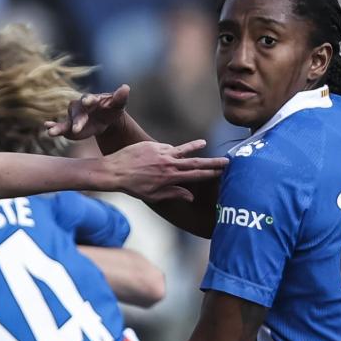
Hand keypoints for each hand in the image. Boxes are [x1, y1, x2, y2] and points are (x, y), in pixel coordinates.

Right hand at [46, 85, 129, 140]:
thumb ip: (120, 97)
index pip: (89, 98)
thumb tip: (126, 88)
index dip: (89, 100)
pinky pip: (62, 128)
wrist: (106, 118)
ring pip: (66, 122)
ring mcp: (74, 117)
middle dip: (77, 120)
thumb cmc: (112, 108)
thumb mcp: (118, 104)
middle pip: (77, 113)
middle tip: (77, 128)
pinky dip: (55, 128)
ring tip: (50, 132)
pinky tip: (48, 130)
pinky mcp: (71, 127)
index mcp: (91, 99)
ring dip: (58, 127)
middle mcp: (80, 107)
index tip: (88, 102)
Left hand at [105, 140, 227, 202]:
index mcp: (170, 177)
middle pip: (196, 162)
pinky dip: (169, 151)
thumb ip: (173, 194)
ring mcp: (161, 152)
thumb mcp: (153, 196)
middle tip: (226, 160)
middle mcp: (168, 163)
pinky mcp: (153, 145)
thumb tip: (190, 196)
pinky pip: (165, 148)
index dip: (211, 173)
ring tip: (204, 144)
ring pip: (182, 149)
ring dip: (195, 147)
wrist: (113, 171)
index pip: (196, 175)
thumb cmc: (132, 187)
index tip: (223, 171)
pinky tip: (164, 156)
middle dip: (212, 162)